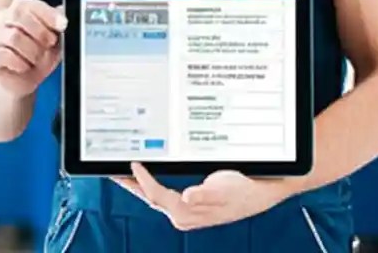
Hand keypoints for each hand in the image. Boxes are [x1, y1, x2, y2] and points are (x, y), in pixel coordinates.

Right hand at [0, 0, 66, 96]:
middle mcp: (3, 21)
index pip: (28, 4)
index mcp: (19, 11)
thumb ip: (57, 26)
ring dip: (32, 51)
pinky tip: (24, 67)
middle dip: (40, 31)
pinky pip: (4, 55)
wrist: (24, 83)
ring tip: (36, 60)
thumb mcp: (55, 42)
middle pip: (17, 14)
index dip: (47, 13)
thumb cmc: (38, 59)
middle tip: (49, 44)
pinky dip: (20, 63)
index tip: (62, 24)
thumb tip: (62, 12)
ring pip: (13, 36)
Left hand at [110, 162, 290, 230]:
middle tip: (112, 170)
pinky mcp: (191, 206)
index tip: (133, 163)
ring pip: (154, 197)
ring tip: (123, 172)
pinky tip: (146, 175)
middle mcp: (185, 215)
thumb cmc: (247, 188)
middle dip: (130, 184)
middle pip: (149, 197)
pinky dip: (152, 184)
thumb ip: (206, 195)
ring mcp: (187, 212)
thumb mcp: (227, 189)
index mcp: (189, 212)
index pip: (155, 194)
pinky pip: (164, 194)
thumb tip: (188, 197)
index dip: (142, 179)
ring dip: (138, 185)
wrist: (265, 190)